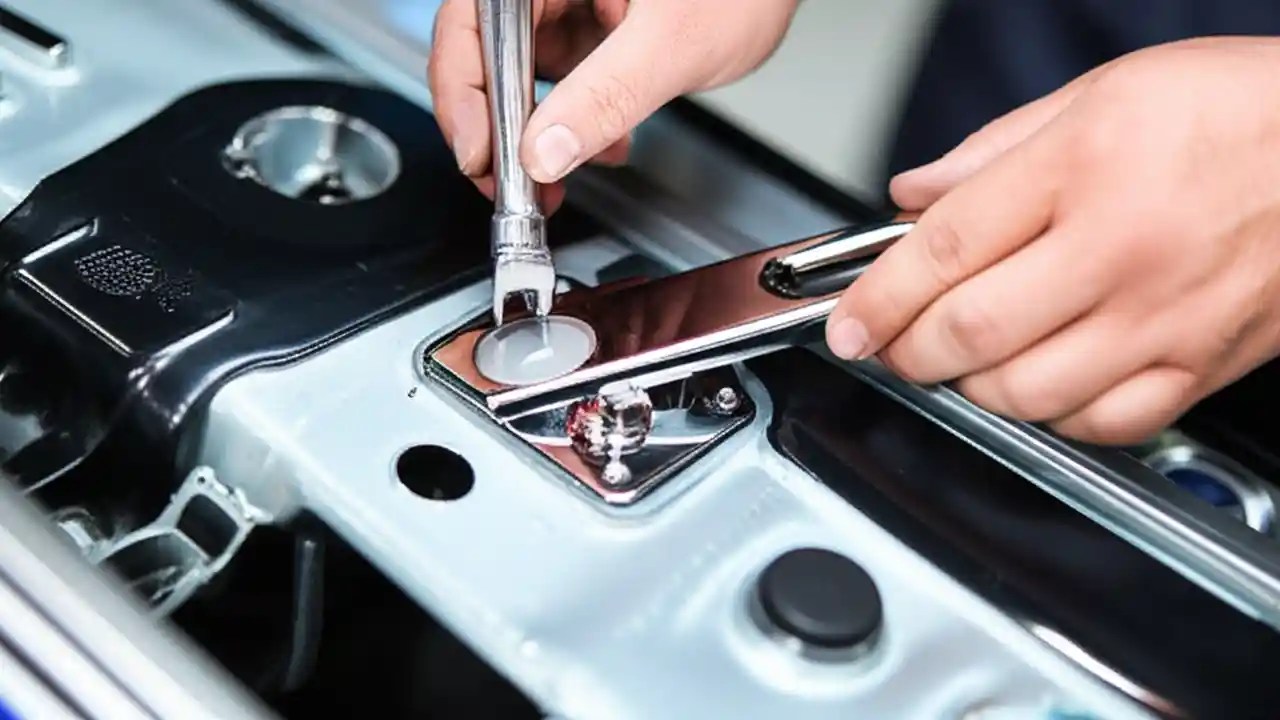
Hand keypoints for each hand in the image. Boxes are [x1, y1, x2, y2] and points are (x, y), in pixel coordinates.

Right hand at [428, 0, 799, 211]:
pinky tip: (600, 146)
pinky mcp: (593, 20)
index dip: (464, 97)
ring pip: (520, 71)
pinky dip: (574, 120)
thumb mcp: (673, 43)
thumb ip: (606, 96)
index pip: (469, 27)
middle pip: (485, 54)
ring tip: (556, 181)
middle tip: (512, 187)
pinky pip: (562, 75)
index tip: (481, 157)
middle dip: (501, 129)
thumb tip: (546, 151)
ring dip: (537, 133)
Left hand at [826, 38, 1279, 444]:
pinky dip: (1051, 416)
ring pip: (1026, 391)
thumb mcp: (1104, 93)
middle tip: (891, 342)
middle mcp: (1121, 250)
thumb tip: (913, 195)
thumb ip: (994, 152)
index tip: (848, 323)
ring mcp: (1163, 318)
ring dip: (968, 386)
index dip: (876, 296)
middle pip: (970, 330)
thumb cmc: (1240, 109)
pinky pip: (1104, 423)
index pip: (943, 250)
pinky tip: (1037, 385)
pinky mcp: (1203, 365)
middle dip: (907, 348)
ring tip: (959, 359)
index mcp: (1083, 168)